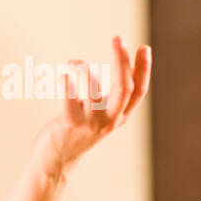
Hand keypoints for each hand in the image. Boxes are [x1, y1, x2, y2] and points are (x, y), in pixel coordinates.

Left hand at [33, 36, 151, 178]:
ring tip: (73, 63)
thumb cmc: (76, 132)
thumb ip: (108, 98)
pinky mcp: (71, 123)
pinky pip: (69, 94)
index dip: (143, 69)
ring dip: (83, 67)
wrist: (55, 162)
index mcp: (118, 117)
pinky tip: (63, 75)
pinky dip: (67, 79)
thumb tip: (117, 67)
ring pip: (93, 84)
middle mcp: (109, 120)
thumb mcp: (99, 116)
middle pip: (124, 86)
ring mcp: (91, 122)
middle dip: (122, 60)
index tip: (145, 47)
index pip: (138, 91)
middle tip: (118, 38)